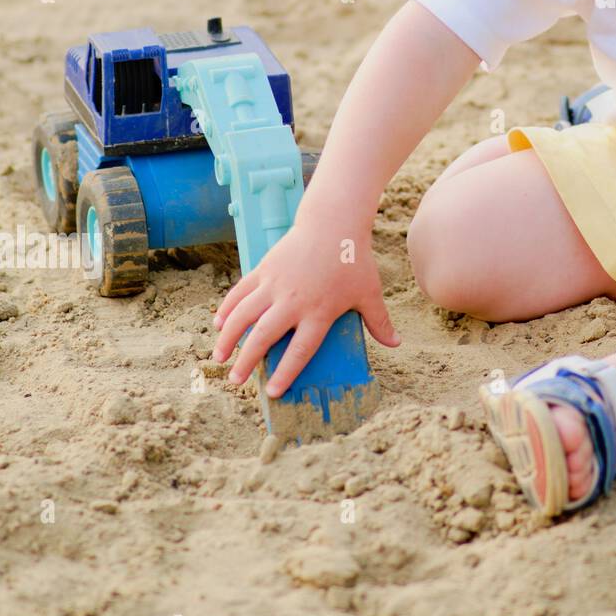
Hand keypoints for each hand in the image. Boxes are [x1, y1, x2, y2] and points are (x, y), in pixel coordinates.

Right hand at [211, 210, 399, 396]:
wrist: (333, 223)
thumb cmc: (353, 260)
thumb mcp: (370, 292)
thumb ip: (379, 321)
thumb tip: (397, 343)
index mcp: (319, 312)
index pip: (300, 350)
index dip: (286, 373)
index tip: (273, 392)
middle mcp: (293, 301)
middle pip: (264, 337)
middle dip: (247, 361)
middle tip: (235, 381)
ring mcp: (275, 284)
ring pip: (244, 315)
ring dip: (228, 337)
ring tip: (218, 357)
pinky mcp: (264, 269)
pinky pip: (240, 293)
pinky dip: (227, 308)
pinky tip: (219, 323)